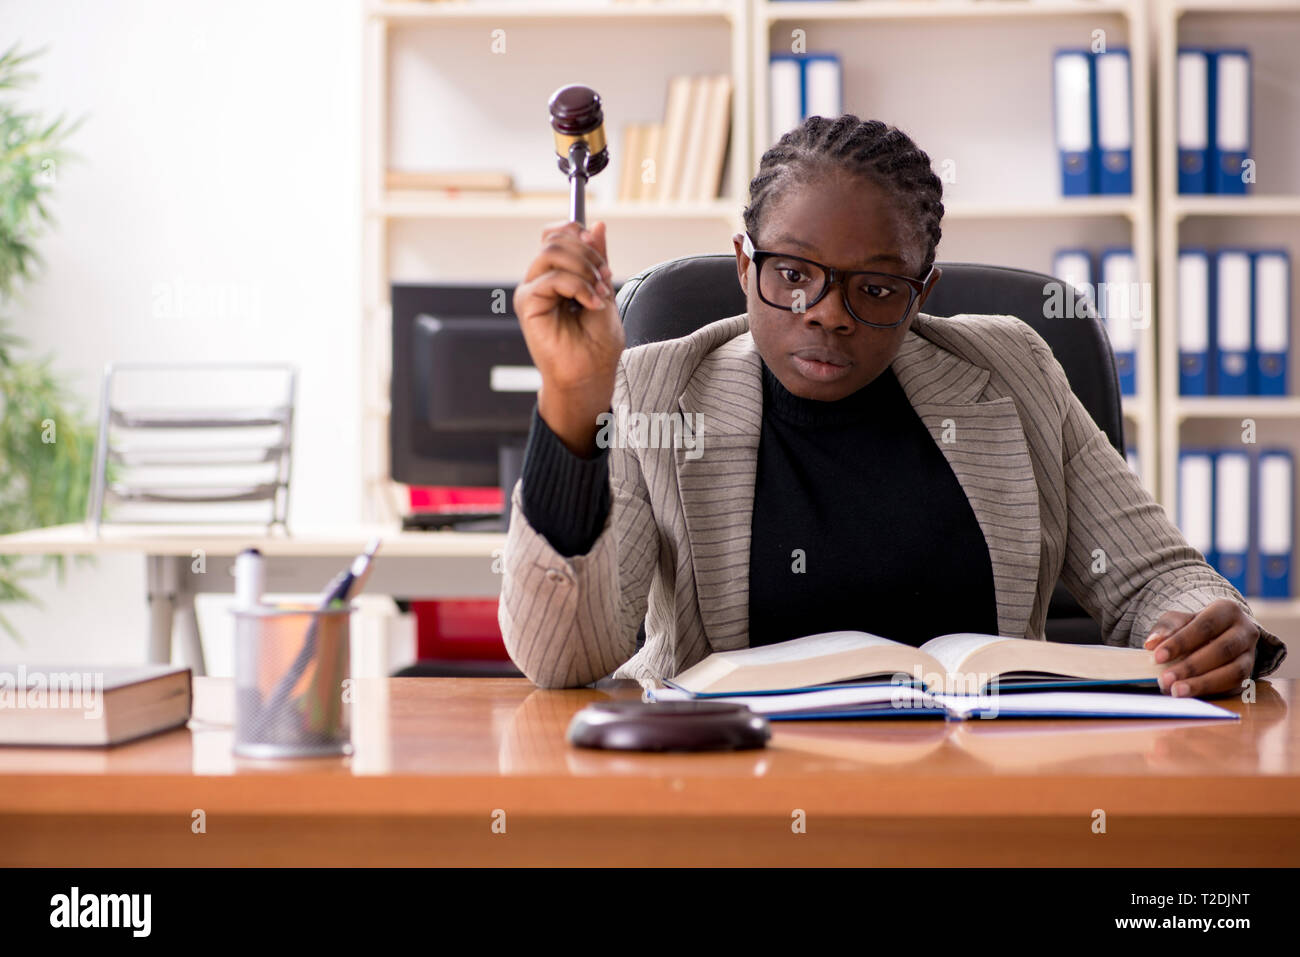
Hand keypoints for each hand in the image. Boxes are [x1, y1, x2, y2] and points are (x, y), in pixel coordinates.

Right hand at [514, 220, 623, 454]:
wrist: (590, 375)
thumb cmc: (597, 343)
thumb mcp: (604, 289)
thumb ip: (597, 259)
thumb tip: (597, 226)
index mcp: (558, 275)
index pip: (556, 234)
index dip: (576, 230)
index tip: (597, 244)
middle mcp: (541, 280)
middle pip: (555, 239)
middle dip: (588, 253)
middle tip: (605, 277)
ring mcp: (532, 290)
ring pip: (553, 252)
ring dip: (584, 269)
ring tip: (598, 293)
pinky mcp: (527, 303)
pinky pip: (551, 277)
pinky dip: (577, 286)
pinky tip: (590, 303)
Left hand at [1142, 598, 1259, 697]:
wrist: (1214, 636)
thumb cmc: (1193, 626)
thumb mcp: (1178, 620)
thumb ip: (1166, 629)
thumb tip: (1152, 643)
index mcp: (1227, 610)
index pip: (1205, 626)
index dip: (1181, 642)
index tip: (1157, 656)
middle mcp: (1246, 631)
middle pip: (1222, 649)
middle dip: (1191, 666)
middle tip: (1165, 679)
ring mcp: (1251, 655)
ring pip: (1233, 672)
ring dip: (1203, 684)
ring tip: (1176, 691)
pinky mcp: (1250, 675)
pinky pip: (1234, 686)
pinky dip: (1211, 691)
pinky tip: (1189, 694)